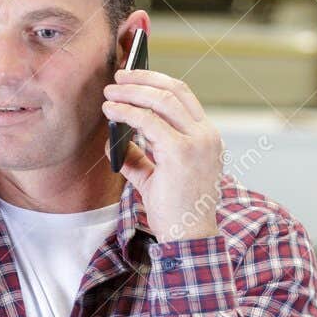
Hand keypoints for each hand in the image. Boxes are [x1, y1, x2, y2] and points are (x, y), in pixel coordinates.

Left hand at [103, 67, 223, 242]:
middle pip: (174, 89)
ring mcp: (196, 142)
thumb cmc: (176, 213)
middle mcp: (206, 135)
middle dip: (142, 78)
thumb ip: (138, 158)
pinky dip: (127, 112)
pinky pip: (149, 121)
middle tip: (117, 77)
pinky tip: (111, 111)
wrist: (189, 239)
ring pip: (161, 100)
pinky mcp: (180, 153)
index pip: (183, 96)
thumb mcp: (155, 178)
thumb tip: (112, 142)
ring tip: (110, 93)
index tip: (133, 77)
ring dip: (132, 92)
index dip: (156, 80)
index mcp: (206, 137)